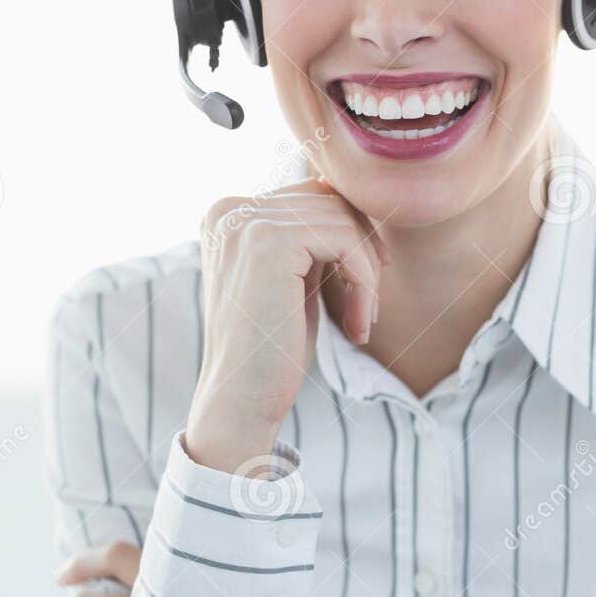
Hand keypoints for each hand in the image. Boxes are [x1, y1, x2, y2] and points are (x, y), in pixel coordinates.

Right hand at [186, 178, 390, 473]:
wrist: (240, 400)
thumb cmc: (271, 348)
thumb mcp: (292, 279)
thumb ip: (309, 240)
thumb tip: (354, 205)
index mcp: (227, 214)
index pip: (312, 196)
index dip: (350, 236)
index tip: (364, 285)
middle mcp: (229, 209)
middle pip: (330, 200)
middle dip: (363, 252)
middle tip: (368, 306)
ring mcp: (245, 221)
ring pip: (343, 221)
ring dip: (366, 275)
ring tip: (360, 321)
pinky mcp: (269, 242)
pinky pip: (346, 241)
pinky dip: (364, 285)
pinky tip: (356, 326)